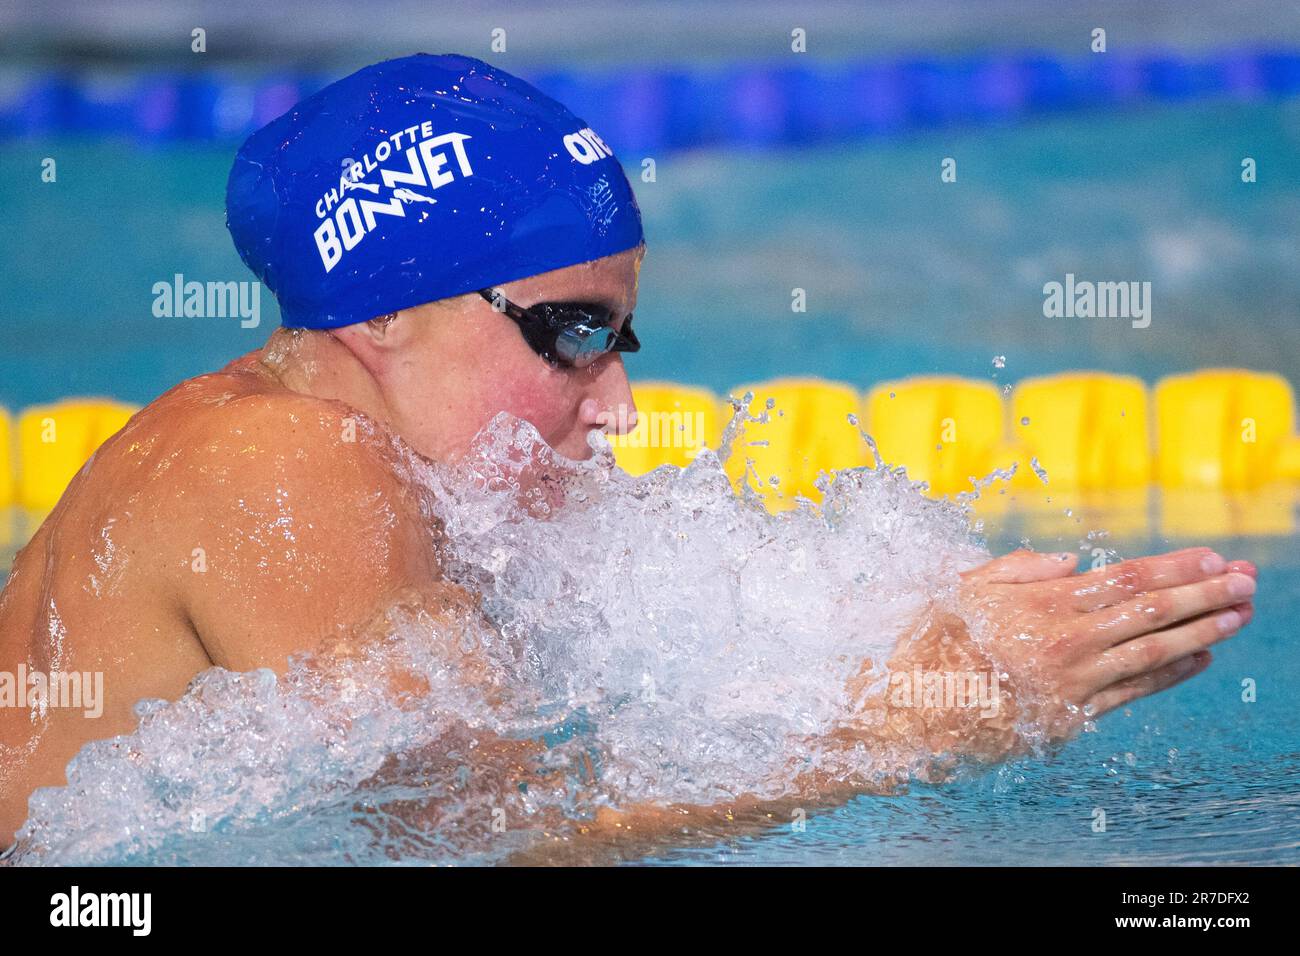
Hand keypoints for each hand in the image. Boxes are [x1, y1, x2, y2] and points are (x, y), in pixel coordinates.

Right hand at [957, 547, 1255, 743]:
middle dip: (1205, 594)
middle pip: (1152, 612)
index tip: (1213, 558)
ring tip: (1239, 616)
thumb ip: (1018, 568)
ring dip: (1203, 631)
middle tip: (1247, 581)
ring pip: (1154, 651)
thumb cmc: (937, 643)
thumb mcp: (966, 589)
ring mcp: (1074, 680)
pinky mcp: (1074, 715)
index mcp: (1043, 603)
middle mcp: (1067, 641)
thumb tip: (1071, 562)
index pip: (1126, 578)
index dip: (1175, 567)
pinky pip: (1135, 690)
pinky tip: (1201, 657)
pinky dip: (1173, 673)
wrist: (918, 710)